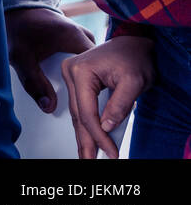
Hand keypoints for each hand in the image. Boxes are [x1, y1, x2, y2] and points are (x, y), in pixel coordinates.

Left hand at [5, 7, 95, 112]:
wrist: (16, 8)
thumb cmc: (18, 28)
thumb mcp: (21, 57)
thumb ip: (34, 82)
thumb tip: (48, 106)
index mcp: (74, 37)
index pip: (100, 67)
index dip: (99, 88)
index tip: (98, 106)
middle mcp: (83, 36)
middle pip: (99, 68)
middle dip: (95, 88)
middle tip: (92, 107)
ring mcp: (82, 37)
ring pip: (95, 66)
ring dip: (90, 80)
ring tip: (87, 100)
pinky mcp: (77, 40)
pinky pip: (87, 60)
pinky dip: (85, 73)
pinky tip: (79, 87)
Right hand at [61, 36, 155, 158]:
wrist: (134, 43)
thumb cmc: (134, 57)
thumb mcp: (134, 82)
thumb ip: (120, 105)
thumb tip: (107, 126)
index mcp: (80, 71)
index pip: (87, 112)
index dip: (99, 135)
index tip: (111, 152)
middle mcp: (70, 73)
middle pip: (78, 115)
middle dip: (86, 141)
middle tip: (89, 161)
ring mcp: (71, 77)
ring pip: (77, 113)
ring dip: (84, 135)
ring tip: (88, 156)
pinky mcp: (77, 81)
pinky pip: (80, 107)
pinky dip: (86, 124)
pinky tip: (89, 138)